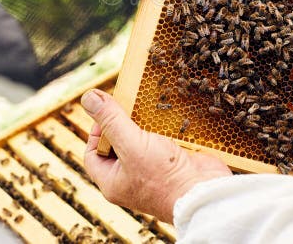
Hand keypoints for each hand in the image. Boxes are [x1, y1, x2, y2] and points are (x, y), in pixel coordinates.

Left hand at [82, 89, 231, 222]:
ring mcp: (153, 172)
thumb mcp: (131, 144)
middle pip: (118, 145)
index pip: (92, 154)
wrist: (204, 194)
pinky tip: (168, 116)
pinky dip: (165, 128)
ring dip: (145, 124)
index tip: (108, 112)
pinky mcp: (174, 164)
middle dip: (123, 124)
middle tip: (129, 105)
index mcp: (112, 182)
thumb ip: (111, 121)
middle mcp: (131, 179)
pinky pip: (164, 143)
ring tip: (148, 108)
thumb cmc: (164, 178)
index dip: (96, 131)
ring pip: (143, 142)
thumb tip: (88, 98)